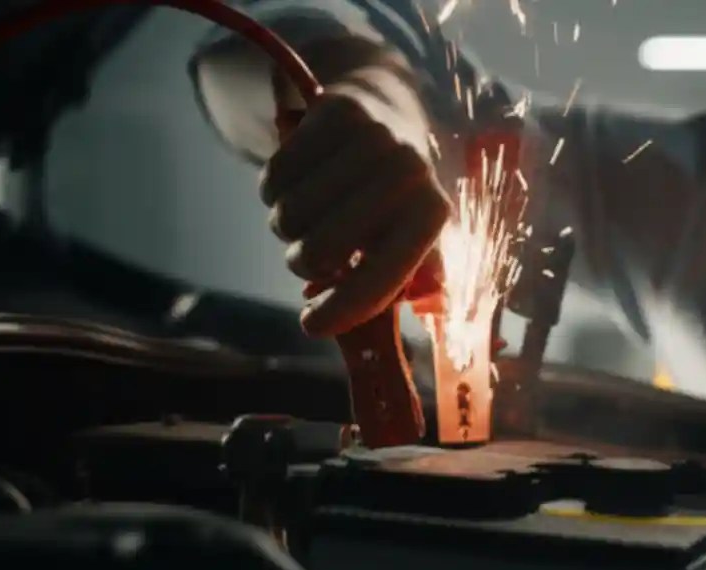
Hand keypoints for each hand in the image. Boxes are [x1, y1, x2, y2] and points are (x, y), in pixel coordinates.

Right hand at [261, 78, 448, 337]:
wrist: (386, 109)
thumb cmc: (393, 193)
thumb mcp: (409, 235)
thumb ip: (397, 281)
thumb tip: (359, 324)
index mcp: (432, 214)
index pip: (380, 279)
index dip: (341, 311)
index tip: (311, 325)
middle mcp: (410, 173)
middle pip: (321, 251)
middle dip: (303, 263)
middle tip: (308, 255)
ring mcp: (374, 138)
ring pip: (290, 215)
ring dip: (286, 227)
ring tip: (306, 214)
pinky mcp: (335, 111)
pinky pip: (275, 176)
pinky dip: (273, 190)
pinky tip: (295, 182)